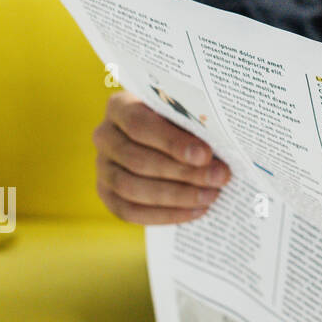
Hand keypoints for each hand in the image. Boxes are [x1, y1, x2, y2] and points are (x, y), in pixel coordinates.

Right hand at [94, 90, 231, 223]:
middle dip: (183, 172)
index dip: (172, 142)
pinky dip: (165, 215)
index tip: (205, 155)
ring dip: (177, 196)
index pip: (139, 125)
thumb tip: (215, 150)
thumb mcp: (186, 113)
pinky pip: (130, 211)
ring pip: (132, 188)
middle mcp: (104, 136)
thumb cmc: (182, 120)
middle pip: (138, 160)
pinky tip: (196, 211)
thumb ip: (195, 124)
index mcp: (120, 106)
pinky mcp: (107, 194)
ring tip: (211, 196)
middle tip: (219, 178)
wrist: (167, 140)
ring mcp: (102, 167)